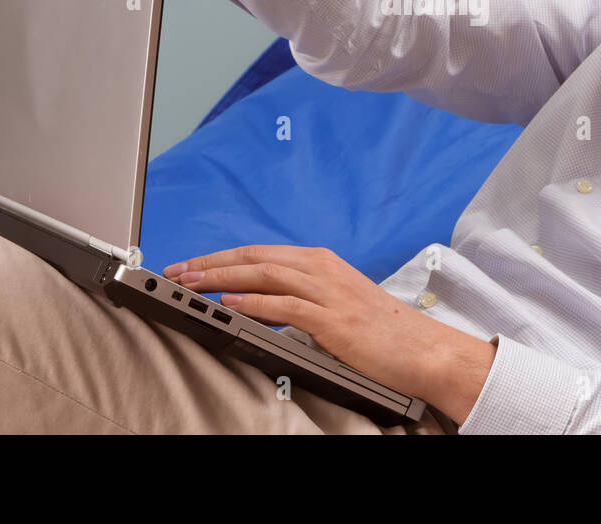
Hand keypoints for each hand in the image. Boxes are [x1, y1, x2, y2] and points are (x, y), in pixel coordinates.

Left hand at [163, 244, 495, 425]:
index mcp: (322, 263)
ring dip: (223, 276)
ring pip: (265, 273)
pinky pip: (286, 305)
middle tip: (177, 271)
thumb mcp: (337, 303)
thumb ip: (301, 297)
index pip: (260, 252)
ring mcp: (329, 291)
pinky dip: (256, 301)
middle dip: (211, 262)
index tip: (191, 265)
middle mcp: (322, 269)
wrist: (423, 348)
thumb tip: (258, 301)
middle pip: (256, 256)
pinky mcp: (334, 318)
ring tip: (192, 283)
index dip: (221, 257)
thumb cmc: (382, 331)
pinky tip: (233, 302)